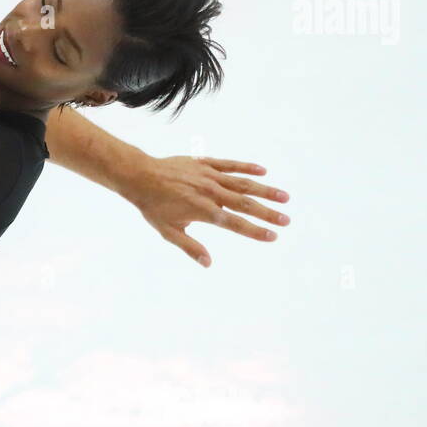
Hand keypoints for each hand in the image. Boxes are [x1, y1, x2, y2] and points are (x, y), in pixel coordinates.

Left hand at [122, 156, 290, 266]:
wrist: (140, 176)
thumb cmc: (153, 206)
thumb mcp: (169, 231)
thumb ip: (190, 247)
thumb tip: (208, 263)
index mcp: (203, 211)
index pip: (235, 223)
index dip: (255, 231)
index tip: (273, 236)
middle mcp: (210, 193)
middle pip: (245, 204)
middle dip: (267, 213)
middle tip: (286, 220)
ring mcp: (209, 176)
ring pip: (243, 183)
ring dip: (265, 190)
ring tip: (284, 197)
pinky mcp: (205, 163)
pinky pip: (230, 165)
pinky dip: (246, 167)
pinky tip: (263, 170)